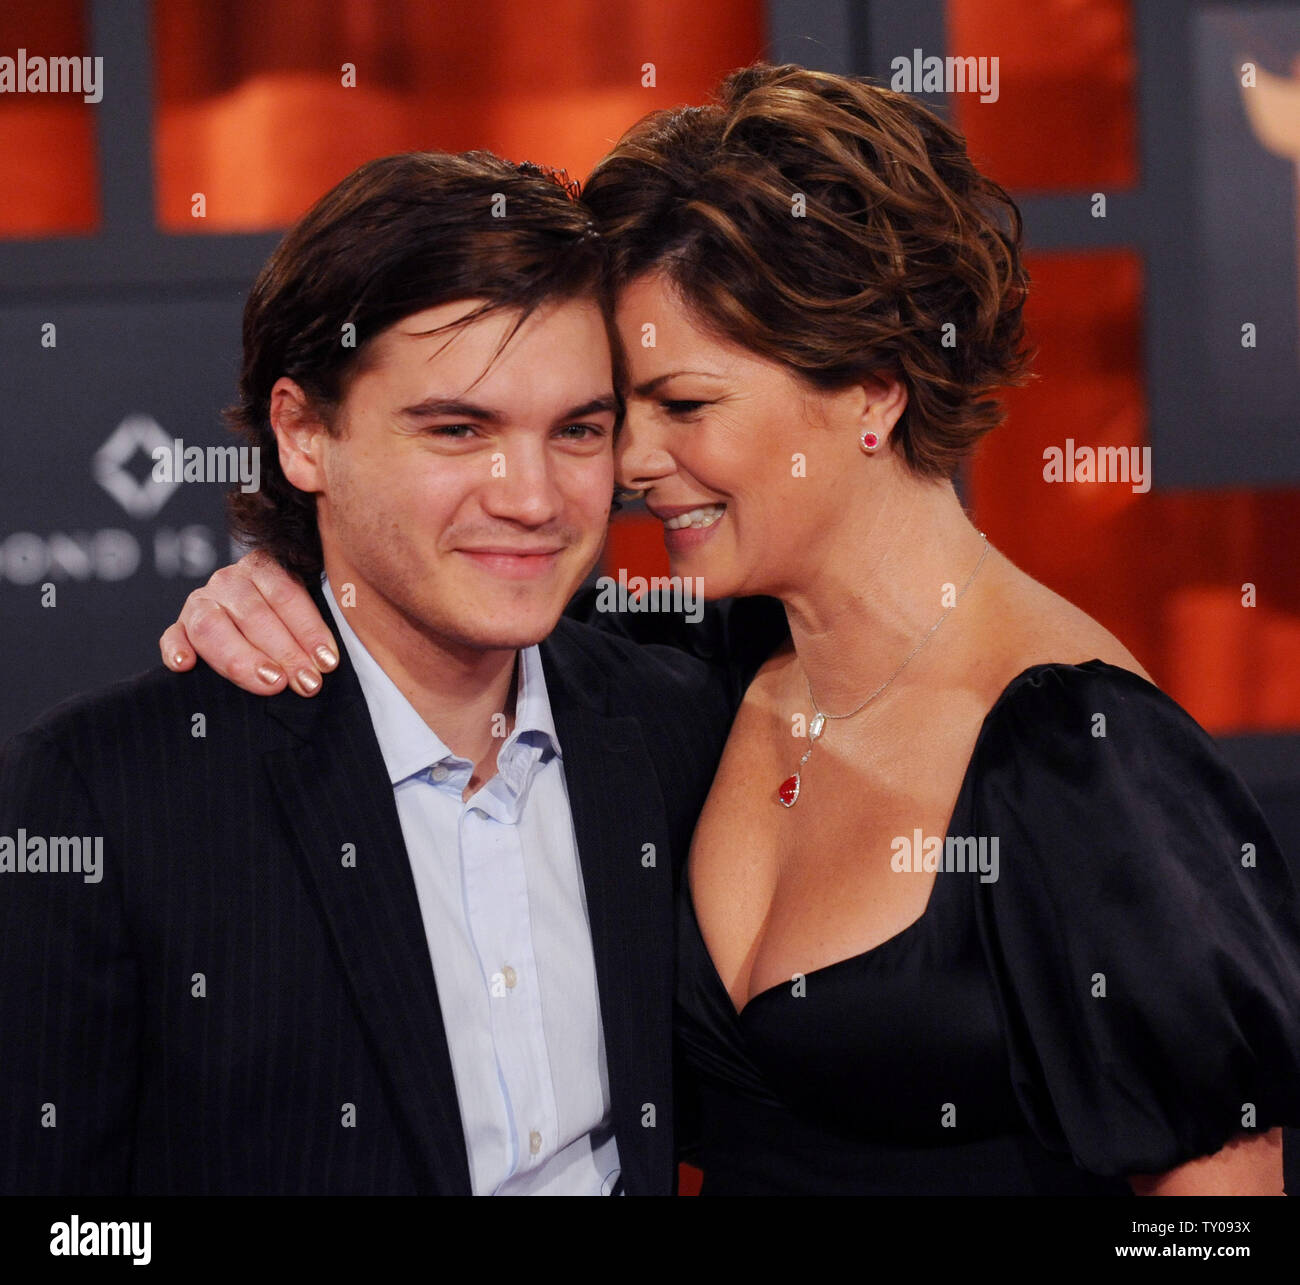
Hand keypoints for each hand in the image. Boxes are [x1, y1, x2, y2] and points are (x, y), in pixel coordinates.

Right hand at [160, 550, 337, 696]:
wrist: (251, 620)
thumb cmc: (289, 622)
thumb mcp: (304, 612)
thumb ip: (312, 628)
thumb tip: (328, 662)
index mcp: (263, 567)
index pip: (286, 595)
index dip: (309, 630)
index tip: (327, 662)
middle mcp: (228, 581)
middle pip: (253, 614)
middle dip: (284, 652)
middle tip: (306, 682)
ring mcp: (200, 603)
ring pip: (213, 626)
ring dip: (242, 658)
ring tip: (271, 682)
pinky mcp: (180, 628)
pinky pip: (173, 636)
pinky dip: (176, 650)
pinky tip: (186, 666)